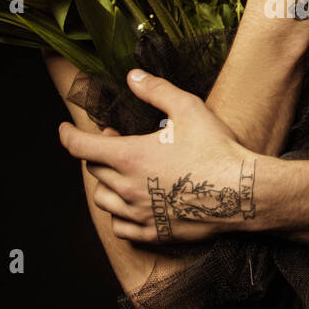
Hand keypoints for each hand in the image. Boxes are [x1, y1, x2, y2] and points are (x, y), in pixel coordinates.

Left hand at [57, 69, 259, 244]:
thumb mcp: (188, 108)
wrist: (242, 192)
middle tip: (114, 140)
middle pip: (93, 170)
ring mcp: (139, 213)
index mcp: (130, 156)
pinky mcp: (153, 232)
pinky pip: (120, 227)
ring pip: (102, 200)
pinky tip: (130, 203)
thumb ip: (155, 89)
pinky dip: (118, 214)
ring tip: (120, 172)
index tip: (65, 130)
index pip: (80, 146)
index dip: (67, 135)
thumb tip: (132, 76)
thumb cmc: (216, 149)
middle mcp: (127, 187)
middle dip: (96, 152)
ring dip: (105, 183)